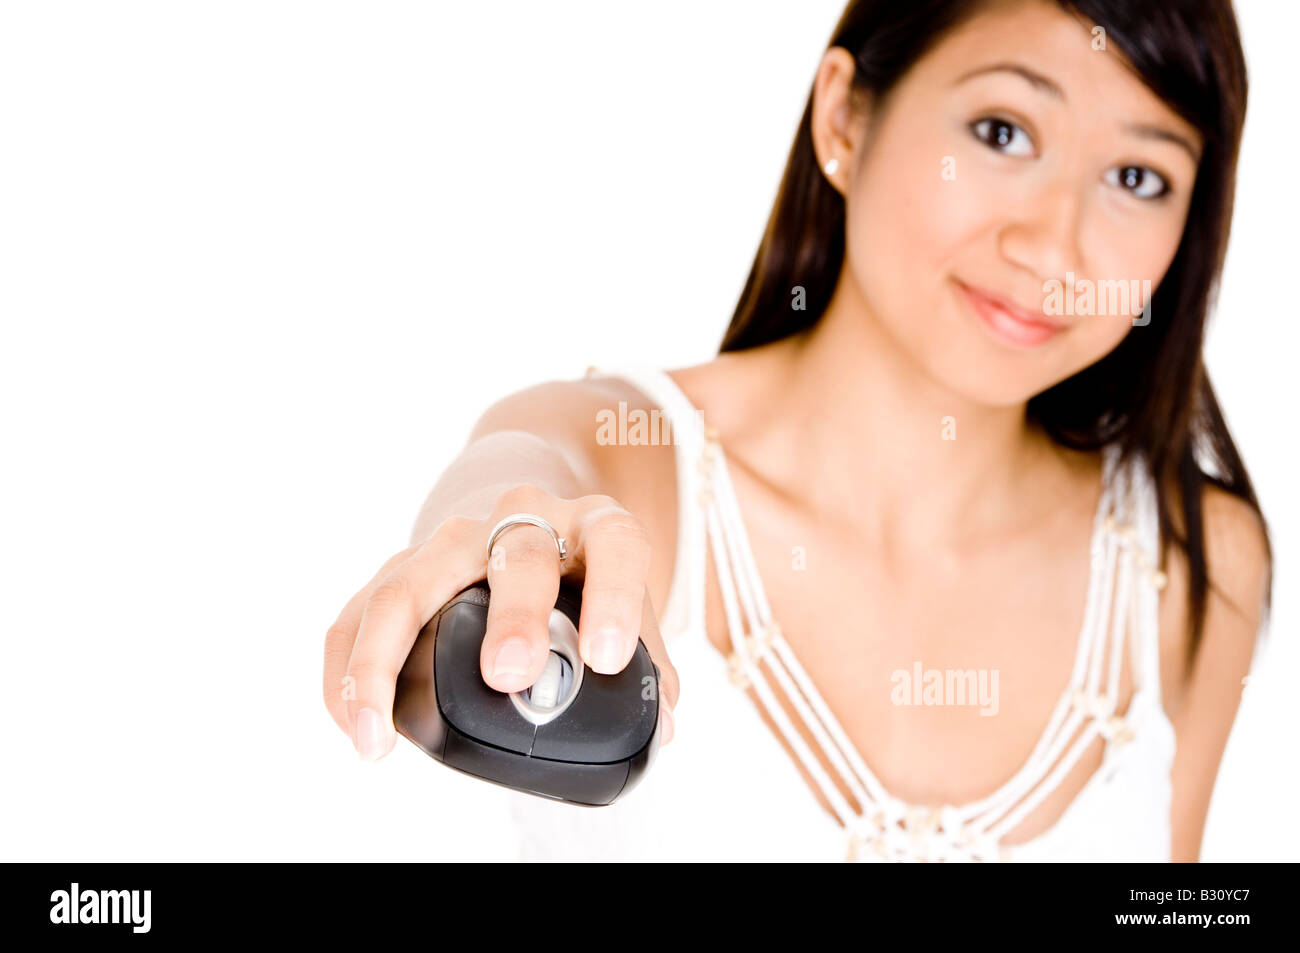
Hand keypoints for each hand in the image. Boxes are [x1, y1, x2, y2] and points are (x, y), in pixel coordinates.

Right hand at [323, 484, 679, 759]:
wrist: (526, 513)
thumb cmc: (582, 572)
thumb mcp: (622, 594)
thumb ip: (646, 656)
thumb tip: (660, 725)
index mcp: (592, 525)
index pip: (616, 546)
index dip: (615, 597)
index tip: (607, 658)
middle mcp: (520, 520)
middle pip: (514, 555)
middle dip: (512, 616)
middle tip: (510, 677)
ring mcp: (451, 540)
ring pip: (405, 584)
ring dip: (383, 660)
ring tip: (377, 734)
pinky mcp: (401, 566)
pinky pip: (356, 613)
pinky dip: (345, 671)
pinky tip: (352, 724)